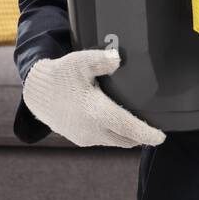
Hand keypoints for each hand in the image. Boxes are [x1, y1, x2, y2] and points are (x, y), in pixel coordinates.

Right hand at [22, 49, 165, 148]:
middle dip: (141, 136)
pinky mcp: (80, 139)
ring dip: (127, 136)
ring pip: (115, 141)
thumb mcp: (79, 62)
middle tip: (154, 129)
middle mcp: (92, 130)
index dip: (148, 134)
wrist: (37, 93)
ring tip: (138, 125)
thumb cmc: (60, 76)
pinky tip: (118, 124)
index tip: (161, 137)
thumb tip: (117, 58)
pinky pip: (104, 140)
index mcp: (96, 113)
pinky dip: (114, 135)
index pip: (129, 129)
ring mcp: (85, 137)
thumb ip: (100, 59)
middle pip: (126, 139)